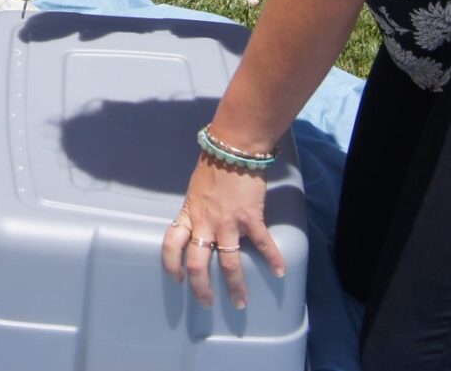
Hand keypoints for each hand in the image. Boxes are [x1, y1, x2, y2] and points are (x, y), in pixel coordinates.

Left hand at [161, 153, 286, 308]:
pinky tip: (279, 272)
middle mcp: (205, 222)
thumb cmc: (213, 165)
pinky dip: (273, 259)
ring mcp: (228, 222)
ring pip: (229, 263)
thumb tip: (199, 224)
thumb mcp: (196, 190)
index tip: (177, 280)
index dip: (171, 265)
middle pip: (197, 263)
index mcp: (189, 214)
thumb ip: (197, 210)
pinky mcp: (251, 218)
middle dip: (201, 288)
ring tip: (240, 302)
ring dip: (235, 286)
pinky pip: (262, 244)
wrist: (234, 147)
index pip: (171, 244)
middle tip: (206, 302)